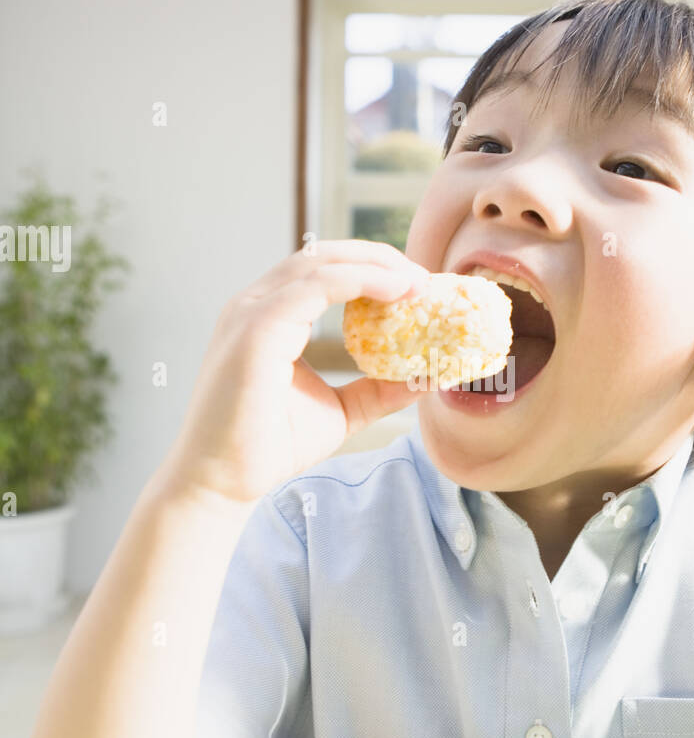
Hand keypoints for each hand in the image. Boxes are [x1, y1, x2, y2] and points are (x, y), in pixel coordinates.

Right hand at [158, 239, 430, 503]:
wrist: (223, 482)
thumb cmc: (269, 447)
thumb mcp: (340, 411)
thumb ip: (377, 390)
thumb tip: (425, 378)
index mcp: (270, 316)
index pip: (324, 270)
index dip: (373, 269)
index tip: (418, 287)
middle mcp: (256, 304)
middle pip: (324, 255)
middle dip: (380, 258)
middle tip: (425, 279)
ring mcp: (252, 312)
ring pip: (321, 262)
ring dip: (376, 265)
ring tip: (418, 283)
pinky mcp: (256, 328)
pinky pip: (316, 285)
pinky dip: (361, 281)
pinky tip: (396, 293)